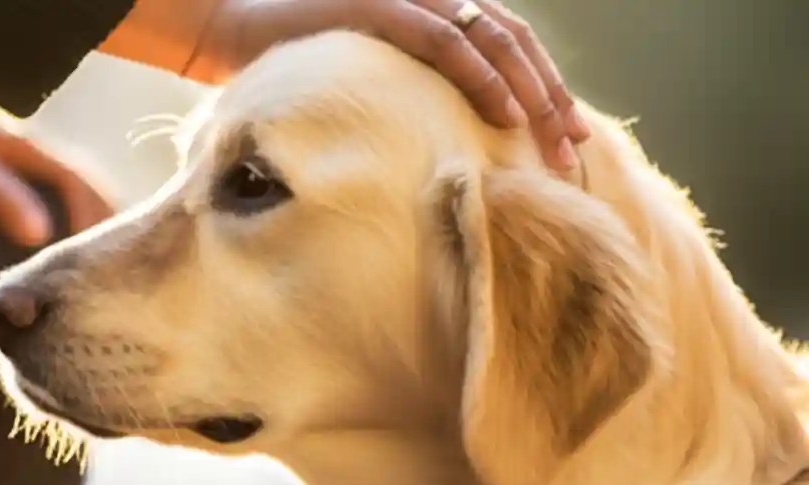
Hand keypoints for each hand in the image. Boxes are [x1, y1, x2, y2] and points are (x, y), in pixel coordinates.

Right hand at [202, 0, 588, 171]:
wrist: (236, 27)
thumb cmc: (305, 62)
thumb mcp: (376, 80)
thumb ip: (418, 94)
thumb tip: (457, 146)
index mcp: (437, 10)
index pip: (511, 44)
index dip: (547, 86)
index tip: (571, 137)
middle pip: (514, 41)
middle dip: (550, 95)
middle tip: (572, 146)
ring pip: (492, 38)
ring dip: (529, 90)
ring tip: (550, 137)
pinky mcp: (381, 6)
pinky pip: (445, 42)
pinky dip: (481, 76)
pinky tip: (505, 113)